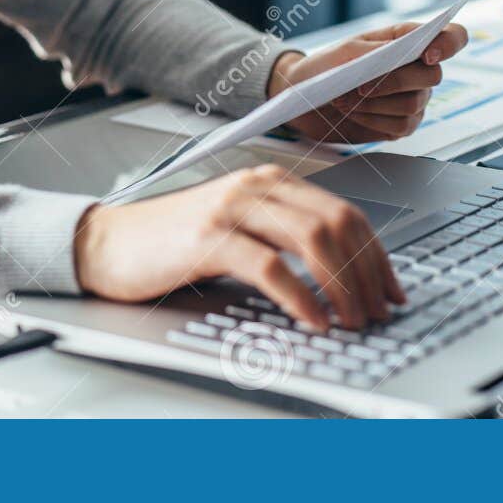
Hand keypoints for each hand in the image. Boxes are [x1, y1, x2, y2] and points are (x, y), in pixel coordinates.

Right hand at [73, 164, 405, 330]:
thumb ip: (283, 239)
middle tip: (378, 313)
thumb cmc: (172, 244)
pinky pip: (272, 267)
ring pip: (314, 240)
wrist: (109, 244)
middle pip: (338, 224)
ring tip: (353, 320)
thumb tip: (342, 277)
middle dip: (368, 274)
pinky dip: (302, 298)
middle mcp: (256, 186)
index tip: (393, 291)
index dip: (378, 255)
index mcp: (270, 181)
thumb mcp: (238, 231)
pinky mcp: (209, 238)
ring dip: (343, 287)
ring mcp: (233, 208)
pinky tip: (314, 320)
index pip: (345, 212)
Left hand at [265, 21, 468, 145]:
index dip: (449, 43)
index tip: (428, 55)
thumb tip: (403, 52)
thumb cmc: (325, 66)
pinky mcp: (401, 123)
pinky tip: (354, 112)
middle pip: (433, 76)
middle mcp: (417, 68)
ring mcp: (413, 97)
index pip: (451, 36)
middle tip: (360, 85)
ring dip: (376, 103)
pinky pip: (403, 125)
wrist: (305, 98)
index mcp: (406, 40)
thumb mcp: (346, 52)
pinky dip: (375, 119)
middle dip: (395, 81)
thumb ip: (376, 51)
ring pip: (414, 103)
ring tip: (346, 99)